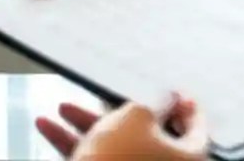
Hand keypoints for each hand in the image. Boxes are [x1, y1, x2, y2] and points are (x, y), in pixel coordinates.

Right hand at [35, 94, 208, 159]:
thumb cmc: (121, 156)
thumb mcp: (136, 117)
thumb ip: (153, 103)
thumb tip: (168, 98)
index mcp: (189, 155)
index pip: (195, 124)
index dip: (184, 103)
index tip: (175, 89)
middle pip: (147, 133)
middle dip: (114, 110)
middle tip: (103, 94)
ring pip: (116, 146)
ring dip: (86, 124)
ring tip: (61, 108)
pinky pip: (98, 159)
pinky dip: (75, 145)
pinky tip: (49, 127)